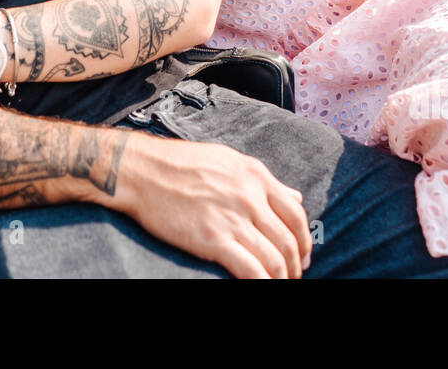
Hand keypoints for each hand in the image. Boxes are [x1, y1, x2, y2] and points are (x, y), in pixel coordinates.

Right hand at [110, 132, 312, 277]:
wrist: (143, 171)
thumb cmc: (180, 162)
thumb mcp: (229, 161)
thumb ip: (264, 181)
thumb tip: (295, 195)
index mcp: (256, 176)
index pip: (296, 213)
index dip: (304, 240)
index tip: (302, 256)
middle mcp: (251, 197)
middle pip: (289, 240)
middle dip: (295, 266)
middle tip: (292, 277)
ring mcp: (234, 220)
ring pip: (275, 259)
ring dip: (282, 278)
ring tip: (278, 285)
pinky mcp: (214, 240)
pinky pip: (251, 270)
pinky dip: (263, 284)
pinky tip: (263, 287)